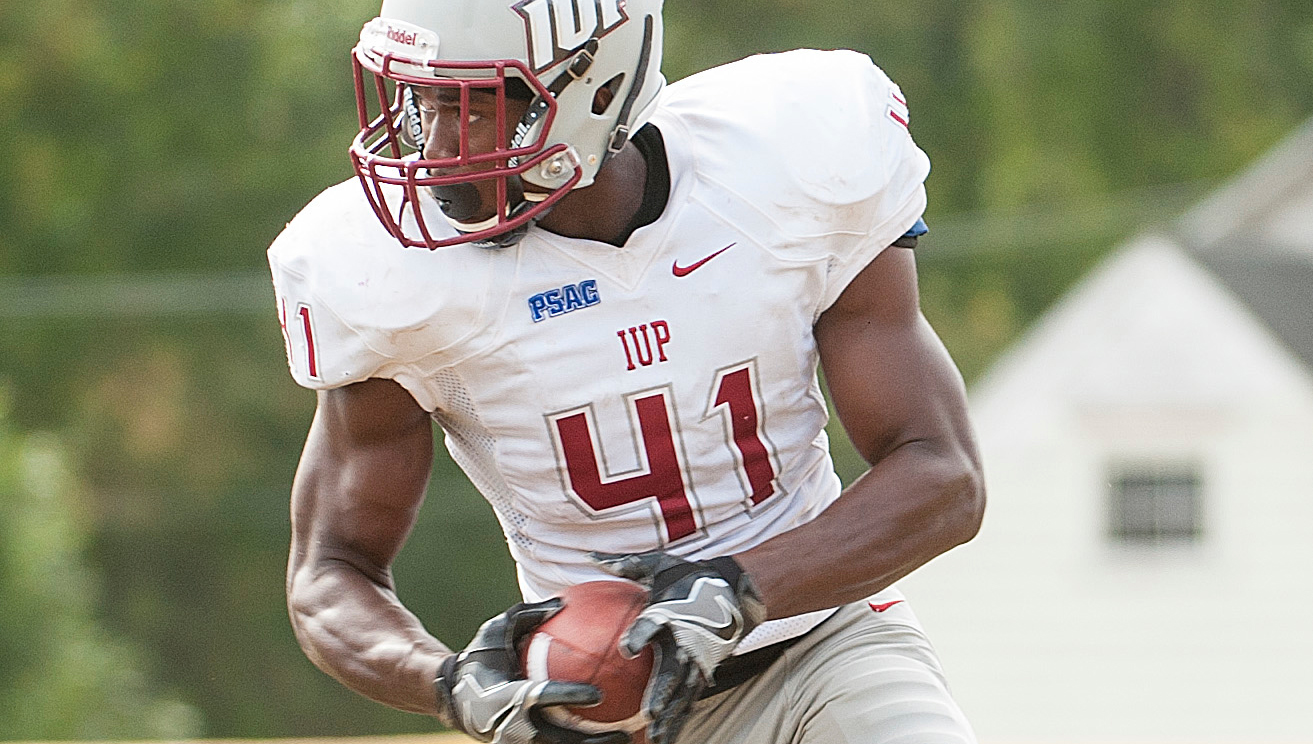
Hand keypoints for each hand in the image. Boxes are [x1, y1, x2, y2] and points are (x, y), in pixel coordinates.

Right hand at [435, 599, 630, 743]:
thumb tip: (563, 601)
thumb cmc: (479, 658)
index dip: (570, 697)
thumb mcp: (496, 631)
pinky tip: (608, 741)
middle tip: (625, 733)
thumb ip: (528, 616)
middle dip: (592, 741)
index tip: (598, 694)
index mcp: (507, 695)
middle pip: (559, 740)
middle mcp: (513, 726)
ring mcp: (516, 743)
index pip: (542, 698)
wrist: (451, 697)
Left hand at [591, 551, 765, 743]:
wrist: (734, 591)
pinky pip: (689, 699)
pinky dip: (678, 720)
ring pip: (684, 693)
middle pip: (674, 670)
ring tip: (657, 737)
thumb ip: (624, 564)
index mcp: (673, 612)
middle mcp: (687, 640)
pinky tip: (665, 739)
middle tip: (649, 711)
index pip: (656, 623)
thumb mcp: (659, 565)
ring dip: (672, 716)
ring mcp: (698, 660)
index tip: (627, 647)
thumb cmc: (689, 576)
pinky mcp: (703, 673)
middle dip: (662, 691)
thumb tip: (589, 557)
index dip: (641, 634)